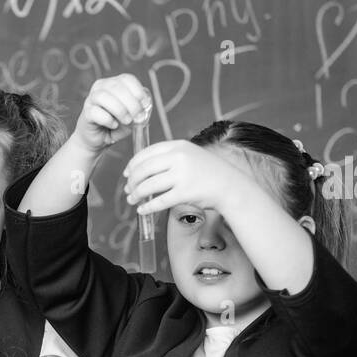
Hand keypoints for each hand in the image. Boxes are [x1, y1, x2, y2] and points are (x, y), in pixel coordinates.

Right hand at [71, 74, 151, 154]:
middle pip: (116, 87)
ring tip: (127, 121)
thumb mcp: (131, 115)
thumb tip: (143, 108)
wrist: (98, 139)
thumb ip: (137, 110)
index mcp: (113, 83)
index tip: (145, 104)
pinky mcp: (86, 113)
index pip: (126, 79)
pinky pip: (95, 112)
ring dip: (119, 110)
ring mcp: (91, 99)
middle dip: (131, 103)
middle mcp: (100, 87)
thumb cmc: (115, 124)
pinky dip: (107, 119)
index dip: (137, 91)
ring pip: (103, 96)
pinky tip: (113, 125)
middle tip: (138, 117)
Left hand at [124, 140, 249, 217]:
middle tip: (127, 189)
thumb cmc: (208, 172)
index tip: (126, 173)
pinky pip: (159, 201)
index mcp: (178, 146)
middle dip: (132, 181)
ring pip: (148, 186)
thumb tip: (141, 168)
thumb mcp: (190, 155)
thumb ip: (169, 157)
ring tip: (132, 200)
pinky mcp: (185, 193)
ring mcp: (182, 175)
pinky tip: (142, 210)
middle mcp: (179, 158)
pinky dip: (147, 207)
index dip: (132, 164)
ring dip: (136, 194)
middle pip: (144, 170)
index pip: (146, 153)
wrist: (230, 185)